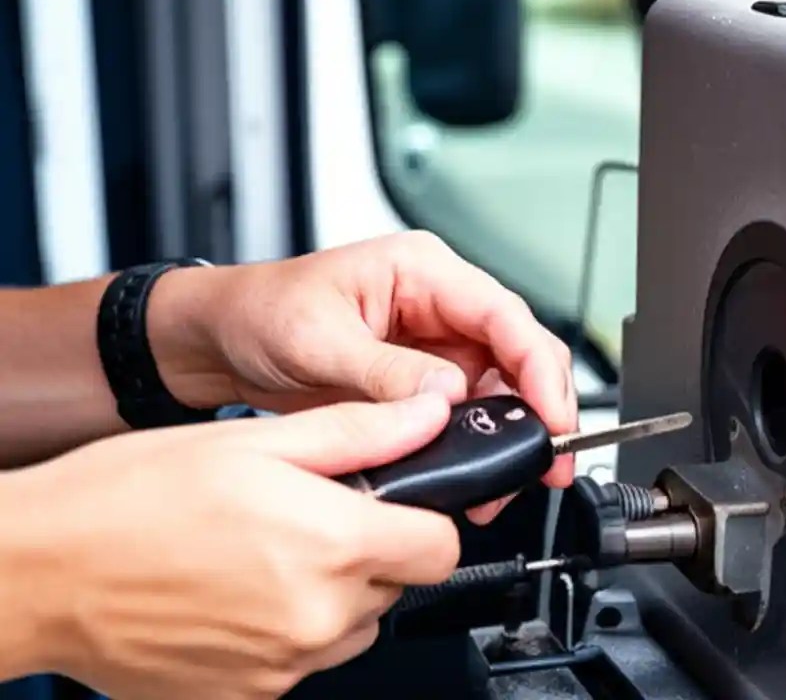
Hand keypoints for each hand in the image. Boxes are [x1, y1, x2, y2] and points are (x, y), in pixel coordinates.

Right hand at [0, 394, 458, 699]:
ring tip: (260, 554)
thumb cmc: (126, 499)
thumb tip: (426, 417)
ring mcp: (283, 667)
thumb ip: (357, 433)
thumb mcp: (253, 442)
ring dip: (328, 593)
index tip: (394, 506)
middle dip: (368, 551)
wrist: (36, 572)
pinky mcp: (247, 698)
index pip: (441, 549)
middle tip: (304, 519)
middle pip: (396, 587)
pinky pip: (299, 662)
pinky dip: (283, 632)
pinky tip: (233, 596)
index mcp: (331, 545)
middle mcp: (317, 617)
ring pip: (352, 628)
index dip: (425, 520)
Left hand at [148, 231, 578, 521]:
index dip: (538, 368)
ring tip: (502, 482)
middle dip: (540, 409)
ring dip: (511, 435)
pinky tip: (475, 475)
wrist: (218, 342)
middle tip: (545, 462)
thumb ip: (386, 371)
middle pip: (519, 352)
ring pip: (503, 389)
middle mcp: (439, 304)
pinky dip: (479, 446)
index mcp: (421, 271)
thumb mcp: (318, 341)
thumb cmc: (258, 314)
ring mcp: (436, 344)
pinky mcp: (424, 381)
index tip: (549, 417)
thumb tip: (447, 397)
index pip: (504, 315)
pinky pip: (471, 413)